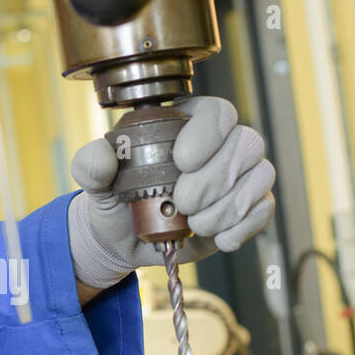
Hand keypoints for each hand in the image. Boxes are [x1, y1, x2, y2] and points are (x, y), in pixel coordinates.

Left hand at [67, 96, 276, 289]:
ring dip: (227, 208)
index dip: (207, 134)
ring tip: (194, 224)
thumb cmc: (117, 200)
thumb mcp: (96, 181)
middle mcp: (222, 144)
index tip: (181, 162)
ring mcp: (241, 176)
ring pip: (260, 177)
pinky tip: (214, 237)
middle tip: (183, 204)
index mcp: (187, 124)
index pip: (218, 112)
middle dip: (215, 180)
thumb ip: (91, 163)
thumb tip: (102, 157)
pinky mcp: (249, 208)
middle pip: (246, 143)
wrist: (127, 242)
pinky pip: (263, 211)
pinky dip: (239, 228)